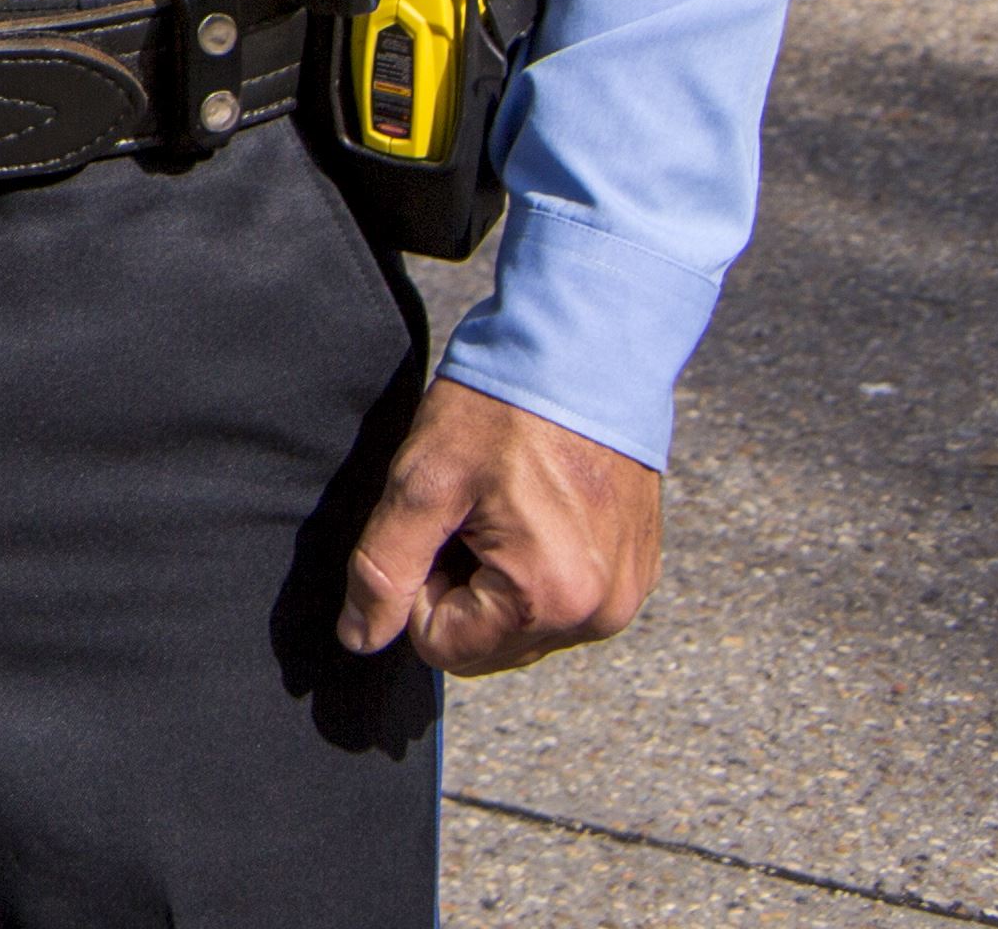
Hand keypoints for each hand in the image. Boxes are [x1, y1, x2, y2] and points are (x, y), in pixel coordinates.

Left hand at [341, 378, 664, 673]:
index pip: (444, 646)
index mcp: (549, 601)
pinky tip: (537, 503)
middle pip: (489, 642)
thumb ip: (384, 570)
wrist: (586, 351)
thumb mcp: (421, 483)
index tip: (439, 523)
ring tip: (504, 502)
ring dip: (498, 576)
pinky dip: (538, 564)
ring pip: (525, 623)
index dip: (420, 586)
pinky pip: (566, 597)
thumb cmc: (501, 410)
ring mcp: (627, 594)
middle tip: (470, 510)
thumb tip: (360, 638)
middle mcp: (600, 614)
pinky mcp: (637, 569)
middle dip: (461, 585)